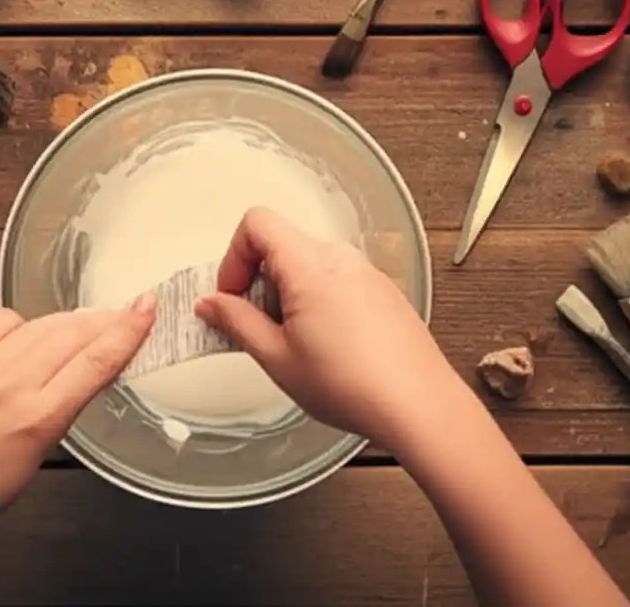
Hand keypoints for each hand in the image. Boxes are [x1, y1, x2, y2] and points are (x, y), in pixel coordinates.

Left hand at [0, 301, 155, 561]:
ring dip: (68, 322)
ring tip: (81, 326)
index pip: (96, 362)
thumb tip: (78, 381)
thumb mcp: (25, 466)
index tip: (146, 309)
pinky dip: (19, 325)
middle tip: (125, 312)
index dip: (128, 331)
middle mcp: (9, 383)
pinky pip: (0, 320)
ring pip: (42, 323)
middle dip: (105, 321)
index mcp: (35, 421)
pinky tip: (22, 336)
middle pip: (74, 334)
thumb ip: (55, 417)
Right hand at [195, 207, 450, 448]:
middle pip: (283, 245)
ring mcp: (367, 273)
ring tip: (295, 346)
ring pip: (310, 265)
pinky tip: (327, 349)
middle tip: (258, 330)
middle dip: (259, 282)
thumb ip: (236, 322)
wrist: (419, 405)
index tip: (232, 298)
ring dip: (289, 295)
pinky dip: (318, 302)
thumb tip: (210, 304)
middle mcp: (341, 258)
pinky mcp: (383, 293)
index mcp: (309, 265)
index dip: (234, 257)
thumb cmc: (351, 385)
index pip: (257, 223)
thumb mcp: (277, 357)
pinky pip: (338, 281)